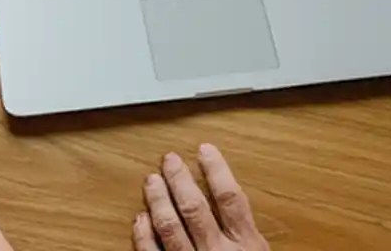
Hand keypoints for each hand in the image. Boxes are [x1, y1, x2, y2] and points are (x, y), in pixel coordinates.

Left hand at [133, 144, 270, 250]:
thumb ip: (250, 235)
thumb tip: (236, 203)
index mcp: (246, 245)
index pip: (229, 197)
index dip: (216, 169)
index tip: (205, 150)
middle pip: (194, 207)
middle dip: (180, 180)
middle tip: (170, 160)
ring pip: (170, 226)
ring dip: (159, 200)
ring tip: (152, 181)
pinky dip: (143, 235)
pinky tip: (140, 219)